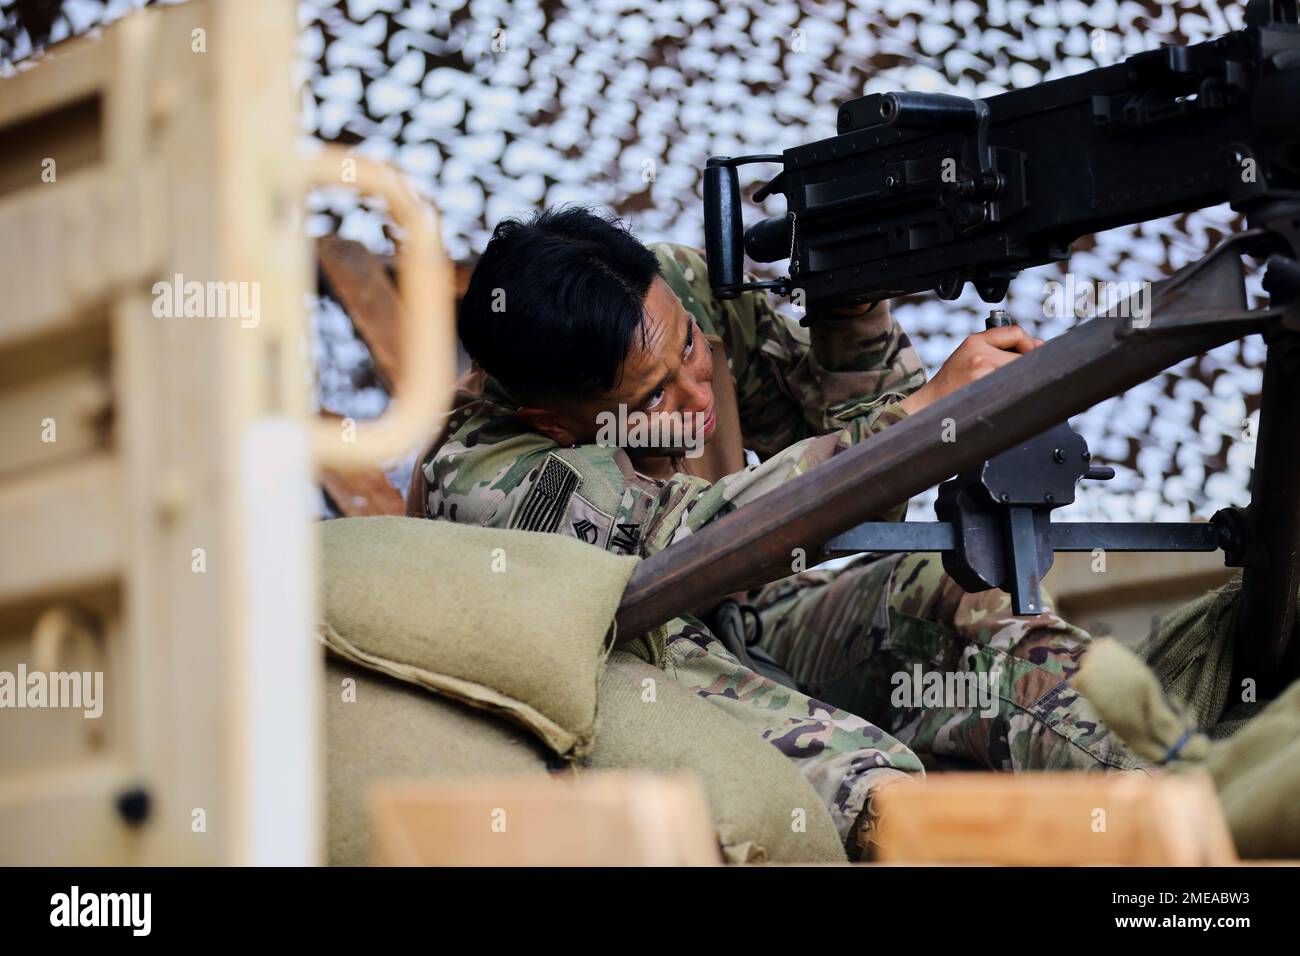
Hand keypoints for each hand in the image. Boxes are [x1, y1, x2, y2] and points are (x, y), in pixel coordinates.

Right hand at [898, 324, 1044, 414]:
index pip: (1015, 332)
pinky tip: (1003, 397)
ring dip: (1021, 380)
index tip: (1034, 352)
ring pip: (1020, 372)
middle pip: (1022, 354)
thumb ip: (997, 348)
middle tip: (1024, 375)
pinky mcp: (987, 390)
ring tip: (1009, 387)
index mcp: (974, 342)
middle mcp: (979, 353)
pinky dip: (1015, 392)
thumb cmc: (950, 385)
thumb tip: (1038, 346)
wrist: (929, 406)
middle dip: (1028, 365)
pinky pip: (1013, 388)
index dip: (1029, 343)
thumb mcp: (968, 355)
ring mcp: (983, 372)